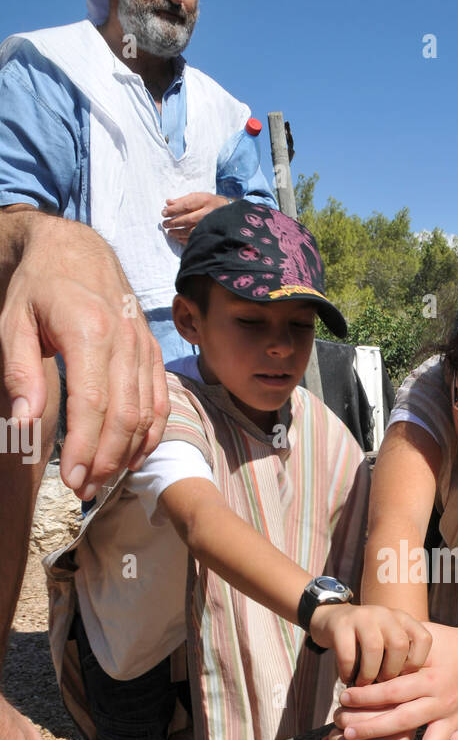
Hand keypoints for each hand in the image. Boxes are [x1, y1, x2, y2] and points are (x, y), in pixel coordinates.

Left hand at [0, 211, 168, 499]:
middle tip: (84, 490)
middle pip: (124, 416)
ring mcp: (144, 347)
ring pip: (145, 414)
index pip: (93, 404)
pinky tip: (130, 457)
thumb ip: (20, 373)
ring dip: (125, 454)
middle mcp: (125, 341)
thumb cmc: (40, 286)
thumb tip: (25, 423)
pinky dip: (149, 435)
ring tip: (101, 480)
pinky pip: (160, 402)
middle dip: (104, 460)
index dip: (84, 448)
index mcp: (89, 331)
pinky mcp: (153, 353)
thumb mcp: (13, 321)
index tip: (71, 480)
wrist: (78, 249)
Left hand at [162, 193, 230, 244]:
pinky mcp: (212, 234)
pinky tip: (179, 239)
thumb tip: (168, 202)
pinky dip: (187, 240)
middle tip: (165, 224)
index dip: (173, 210)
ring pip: (192, 230)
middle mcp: (208, 213)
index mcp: (204, 201)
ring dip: (179, 233)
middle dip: (175, 222)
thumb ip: (183, 200)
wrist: (229, 211)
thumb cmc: (210, 203)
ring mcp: (211, 224)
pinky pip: (198, 238)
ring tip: (170, 233)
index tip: (164, 213)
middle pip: (188, 219)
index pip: (186, 205)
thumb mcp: (198, 196)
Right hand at [309, 603, 432, 685]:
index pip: (423, 639)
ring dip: (369, 674)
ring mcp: (363, 616)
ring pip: (374, 648)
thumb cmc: (367, 641)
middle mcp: (386, 614)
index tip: (402, 675)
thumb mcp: (388, 642)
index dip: (416, 662)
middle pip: (399, 645)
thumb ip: (401, 658)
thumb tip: (409, 692)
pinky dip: (348, 672)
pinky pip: (348, 653)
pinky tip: (347, 678)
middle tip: (381, 684)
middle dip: (391, 671)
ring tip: (363, 685)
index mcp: (403, 619)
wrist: (333, 619)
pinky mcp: (341, 624)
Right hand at [323, 705, 414, 739]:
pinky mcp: (403, 696)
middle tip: (337, 730)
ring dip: (339, 717)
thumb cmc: (396, 718)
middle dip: (334, 738)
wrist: (426, 689)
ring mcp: (402, 719)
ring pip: (350, 723)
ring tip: (345, 712)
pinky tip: (347, 697)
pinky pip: (362, 699)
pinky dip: (348, 698)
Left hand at [332, 622, 457, 739]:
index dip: (366, 695)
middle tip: (346, 734)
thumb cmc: (445, 640)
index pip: (393, 691)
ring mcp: (455, 716)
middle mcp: (443, 700)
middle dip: (373, 728)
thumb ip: (398, 649)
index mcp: (431, 678)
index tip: (343, 697)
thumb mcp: (422, 637)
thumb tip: (367, 655)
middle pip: (405, 720)